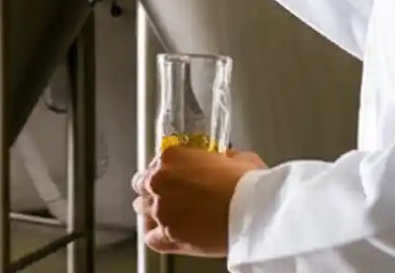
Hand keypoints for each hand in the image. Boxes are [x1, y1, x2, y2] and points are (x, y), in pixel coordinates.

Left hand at [131, 147, 267, 257]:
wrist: (252, 212)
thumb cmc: (247, 184)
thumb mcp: (238, 158)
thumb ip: (224, 157)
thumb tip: (226, 161)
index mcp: (172, 157)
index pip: (158, 161)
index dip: (168, 169)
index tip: (177, 175)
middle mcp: (159, 181)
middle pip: (143, 183)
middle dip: (154, 187)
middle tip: (170, 192)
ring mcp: (160, 209)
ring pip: (142, 208)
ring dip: (152, 209)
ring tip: (166, 213)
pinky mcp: (167, 236)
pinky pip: (150, 236)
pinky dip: (156, 235)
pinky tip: (164, 234)